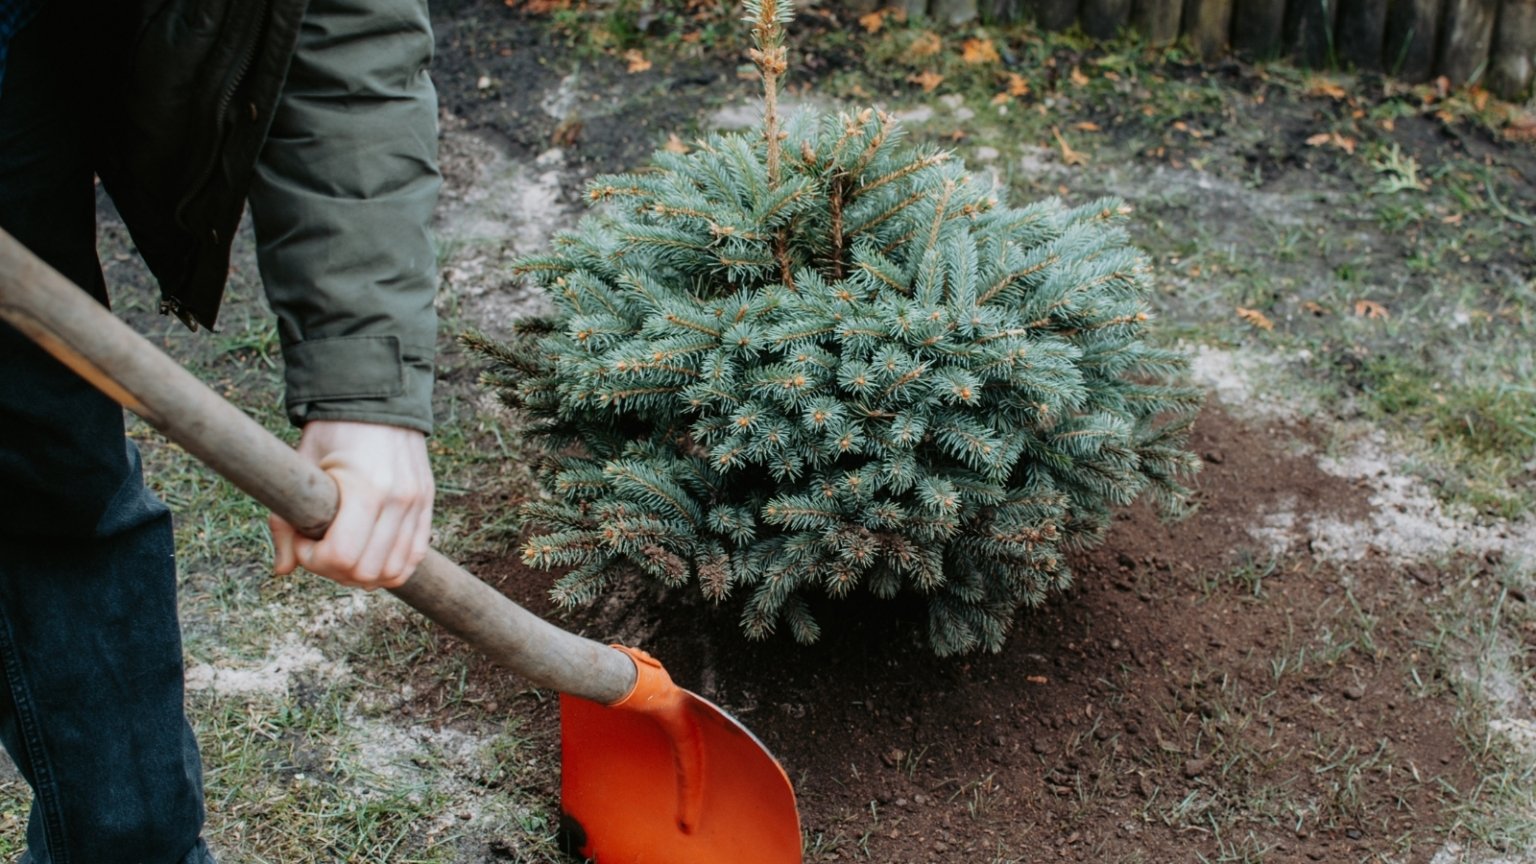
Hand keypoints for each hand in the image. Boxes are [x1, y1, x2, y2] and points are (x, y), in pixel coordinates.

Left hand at [270, 420, 433, 589]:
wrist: (377, 400)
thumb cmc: (333, 431)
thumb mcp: (302, 467)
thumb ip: (286, 520)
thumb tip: (283, 569)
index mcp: (366, 488)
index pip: (342, 556)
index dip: (314, 560)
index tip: (303, 541)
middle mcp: (400, 499)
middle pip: (367, 571)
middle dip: (335, 571)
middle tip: (319, 548)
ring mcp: (418, 503)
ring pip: (394, 571)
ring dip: (363, 574)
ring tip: (344, 551)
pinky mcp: (427, 505)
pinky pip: (414, 555)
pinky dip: (391, 567)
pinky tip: (369, 555)